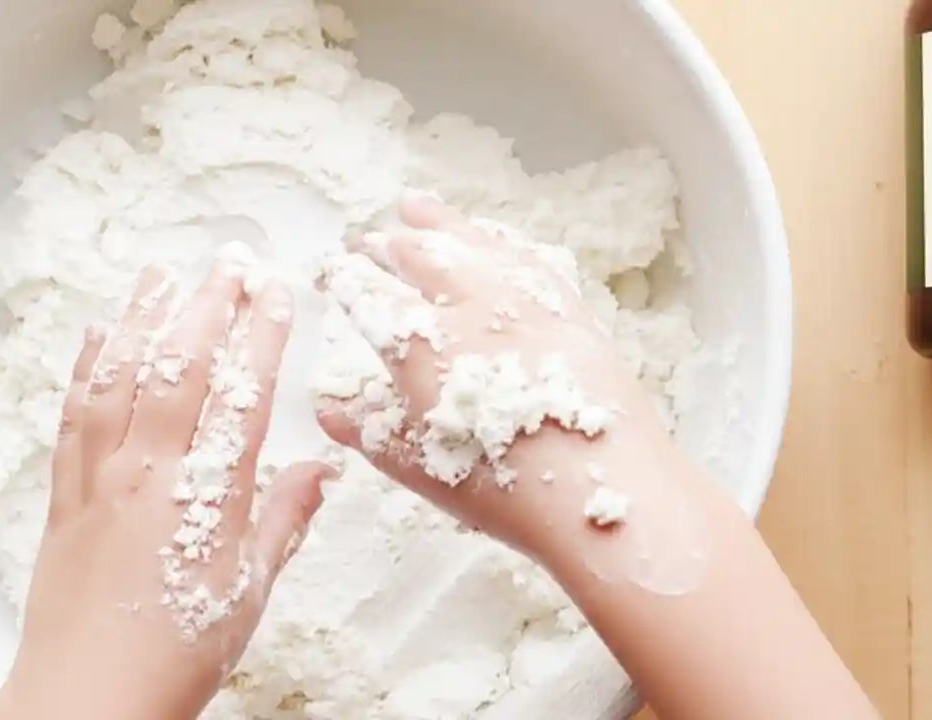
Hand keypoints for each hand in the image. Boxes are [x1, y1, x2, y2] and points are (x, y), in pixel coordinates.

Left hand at [0, 259, 332, 719]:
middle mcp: (148, 473)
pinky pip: (75, 413)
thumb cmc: (174, 651)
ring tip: (163, 274)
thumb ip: (284, 519)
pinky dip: (89, 366)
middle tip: (230, 261)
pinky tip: (101, 335)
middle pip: (179, 368)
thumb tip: (320, 470)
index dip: (262, 337)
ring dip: (144, 319)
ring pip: (121, 377)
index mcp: (205, 497)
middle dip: (207, 306)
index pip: (240, 395)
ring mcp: (101, 477)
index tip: (277, 293)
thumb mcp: (251, 590)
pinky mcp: (65, 493)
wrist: (86, 697)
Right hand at [317, 197, 679, 571]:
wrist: (603, 491)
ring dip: (437, 222)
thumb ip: (366, 427)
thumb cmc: (503, 490)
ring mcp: (524, 299)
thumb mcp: (415, 466)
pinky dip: (497, 240)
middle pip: (418, 253)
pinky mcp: (569, 307)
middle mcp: (469, 304)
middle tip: (367, 241)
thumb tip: (328, 402)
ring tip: (413, 206)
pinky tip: (493, 240)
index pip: (368, 293)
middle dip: (385, 243)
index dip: (344, 277)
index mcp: (419, 341)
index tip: (331, 271)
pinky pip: (525, 255)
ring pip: (472, 242)